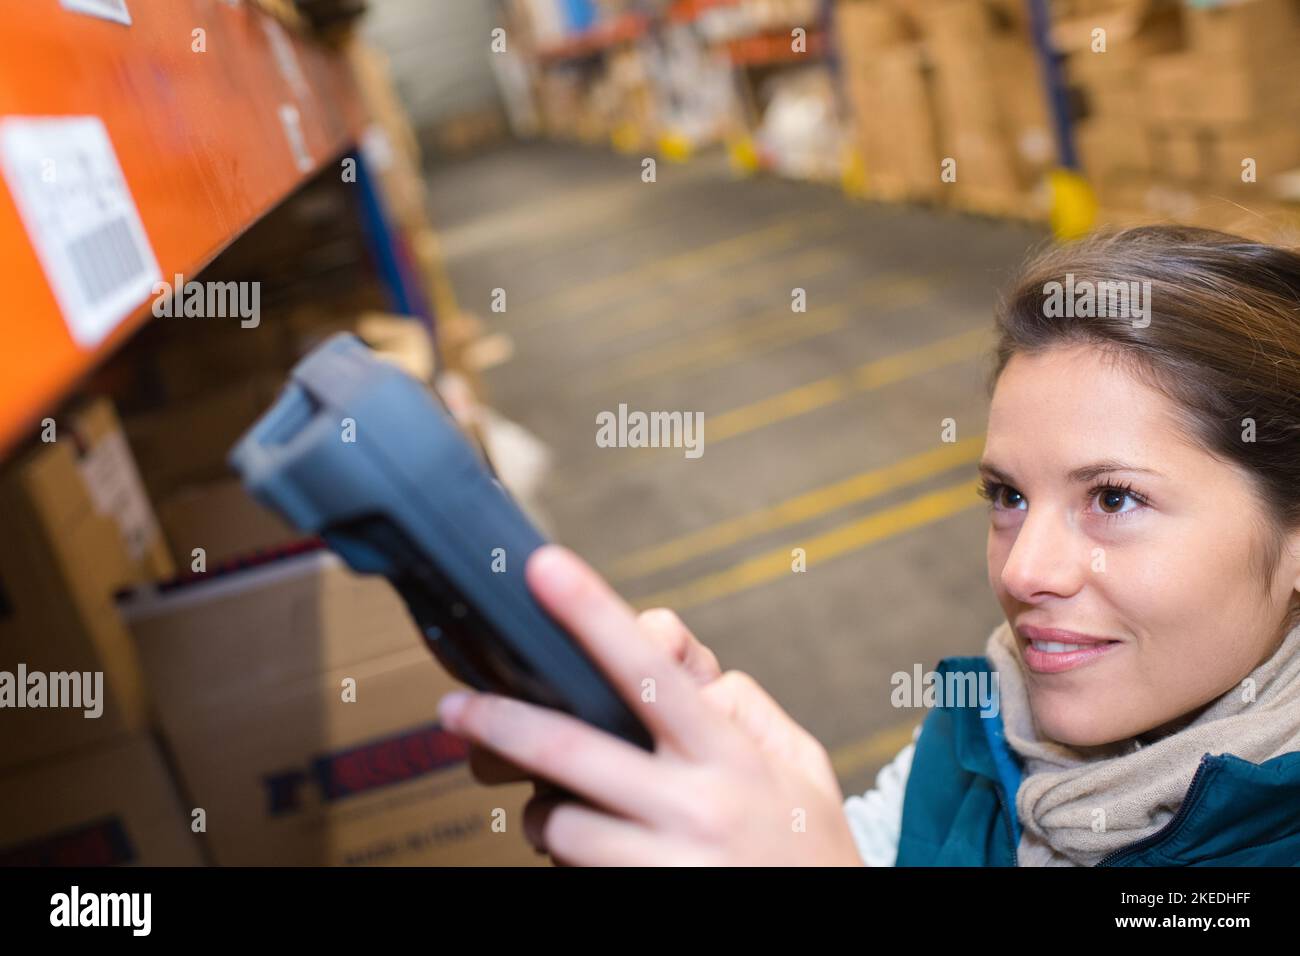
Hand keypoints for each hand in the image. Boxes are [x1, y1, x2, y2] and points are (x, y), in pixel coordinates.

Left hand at [438, 545, 862, 865]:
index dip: (594, 614)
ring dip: (544, 813)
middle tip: (453, 706)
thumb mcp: (798, 764)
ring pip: (559, 823)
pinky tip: (596, 855)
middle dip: (500, 721)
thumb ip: (743, 706)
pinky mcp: (643, 901)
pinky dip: (569, 858)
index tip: (545, 569)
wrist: (832, 938)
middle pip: (571, 750)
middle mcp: (694, 807)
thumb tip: (679, 659)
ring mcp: (666, 863)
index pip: (651, 671)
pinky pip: (572, 872)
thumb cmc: (810, 848)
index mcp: (730, 755)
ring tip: (562, 812)